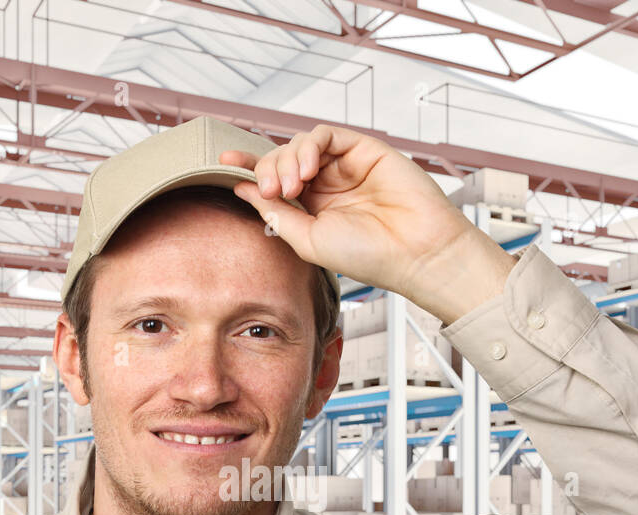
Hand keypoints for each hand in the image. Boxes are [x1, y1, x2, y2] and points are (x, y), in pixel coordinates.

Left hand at [221, 124, 516, 323]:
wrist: (415, 251)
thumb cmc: (368, 256)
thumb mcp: (309, 241)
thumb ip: (277, 214)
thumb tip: (241, 189)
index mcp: (312, 210)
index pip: (273, 182)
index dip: (248, 168)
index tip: (223, 161)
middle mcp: (326, 185)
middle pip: (280, 160)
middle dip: (268, 169)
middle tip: (273, 192)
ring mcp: (344, 166)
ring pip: (299, 144)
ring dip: (286, 160)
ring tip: (292, 186)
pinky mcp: (363, 149)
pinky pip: (325, 134)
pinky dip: (309, 146)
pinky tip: (307, 169)